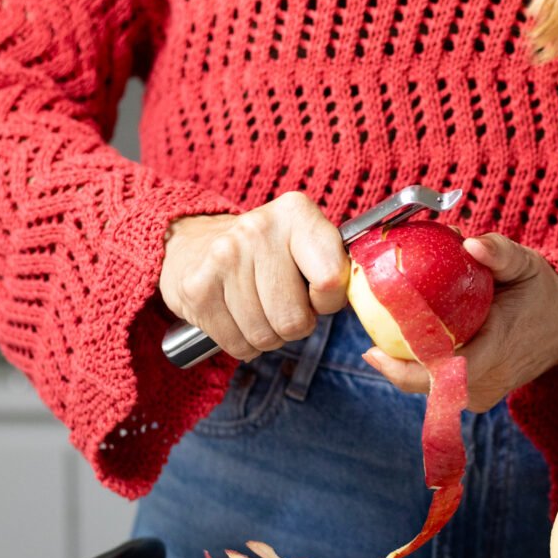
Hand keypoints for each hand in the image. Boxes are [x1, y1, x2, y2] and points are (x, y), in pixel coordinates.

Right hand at [159, 192, 348, 360]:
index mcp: (296, 212)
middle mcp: (259, 229)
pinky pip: (238, 344)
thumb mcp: (305, 242)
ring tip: (258, 309)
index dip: (329, 302)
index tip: (317, 294)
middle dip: (295, 325)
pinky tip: (236, 317)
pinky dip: (243, 344)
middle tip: (283, 305)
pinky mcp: (197, 288)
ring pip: (266, 336)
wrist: (192, 243)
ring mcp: (224, 257)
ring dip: (268, 336)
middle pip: (295, 319)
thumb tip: (365, 303)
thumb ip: (335, 266)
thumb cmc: (266, 253)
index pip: (330, 280)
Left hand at [363, 234, 557, 412]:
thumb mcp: (527, 264)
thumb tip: (468, 243)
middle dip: (393, 365)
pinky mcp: (478, 394)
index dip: (402, 370)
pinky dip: (420, 368)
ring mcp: (483, 393)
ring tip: (382, 340)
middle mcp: (487, 381)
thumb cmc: (544, 293)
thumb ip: (500, 252)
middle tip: (368, 340)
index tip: (372, 353)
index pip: (443, 373)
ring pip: (430, 389)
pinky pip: (439, 387)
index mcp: (496, 352)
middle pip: (426, 386)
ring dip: (404, 367)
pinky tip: (403, 345)